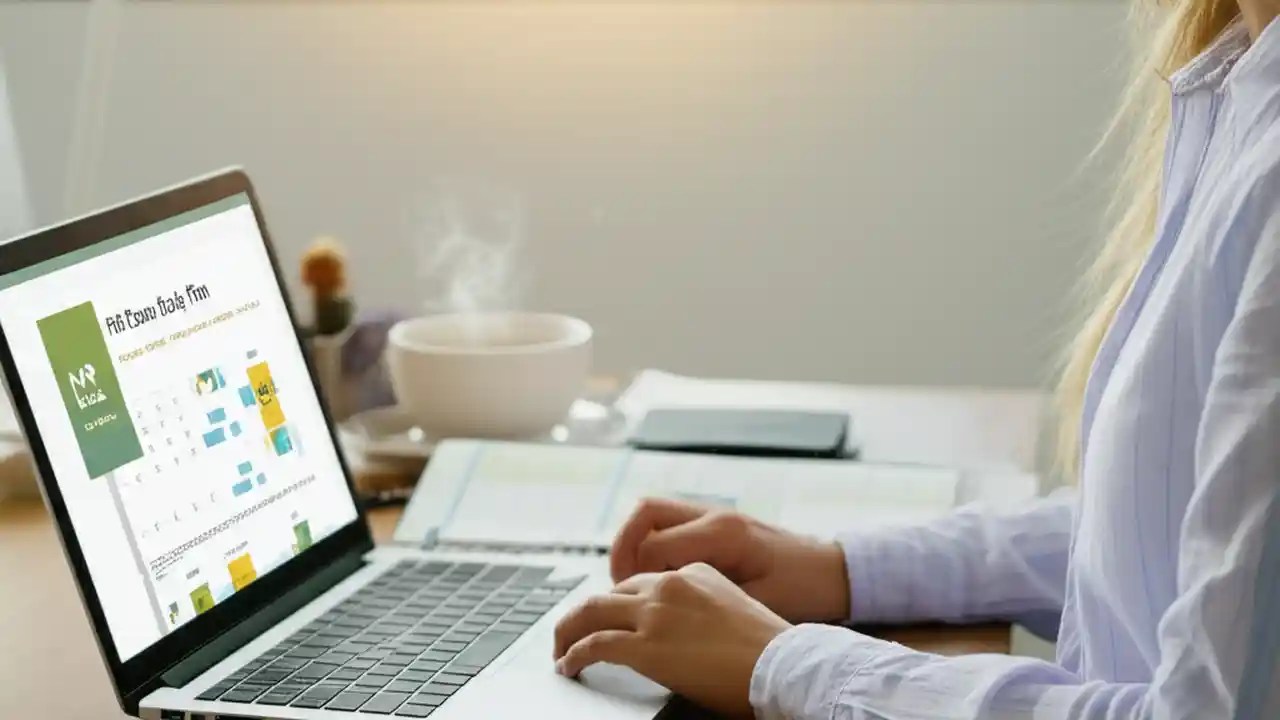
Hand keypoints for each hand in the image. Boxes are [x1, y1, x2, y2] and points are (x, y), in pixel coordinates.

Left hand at [553, 562, 790, 718]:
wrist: (782, 664)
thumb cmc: (770, 649)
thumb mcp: (735, 609)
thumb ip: (703, 609)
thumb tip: (688, 632)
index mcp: (694, 572)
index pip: (642, 582)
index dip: (620, 603)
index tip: (610, 617)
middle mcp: (670, 585)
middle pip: (611, 592)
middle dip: (587, 613)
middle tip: (574, 631)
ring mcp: (655, 614)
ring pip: (591, 612)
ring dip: (569, 631)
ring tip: (561, 649)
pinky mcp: (645, 647)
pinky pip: (593, 645)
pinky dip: (574, 655)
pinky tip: (569, 665)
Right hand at [611, 497, 850, 622]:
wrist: (834, 570)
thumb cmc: (803, 590)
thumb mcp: (756, 604)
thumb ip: (708, 602)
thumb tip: (662, 611)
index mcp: (723, 533)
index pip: (654, 545)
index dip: (633, 576)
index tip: (629, 604)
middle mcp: (715, 514)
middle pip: (645, 513)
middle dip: (622, 548)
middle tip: (619, 586)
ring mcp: (715, 513)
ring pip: (653, 512)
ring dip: (633, 542)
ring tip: (632, 580)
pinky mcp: (717, 521)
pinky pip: (670, 521)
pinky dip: (652, 541)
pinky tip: (657, 573)